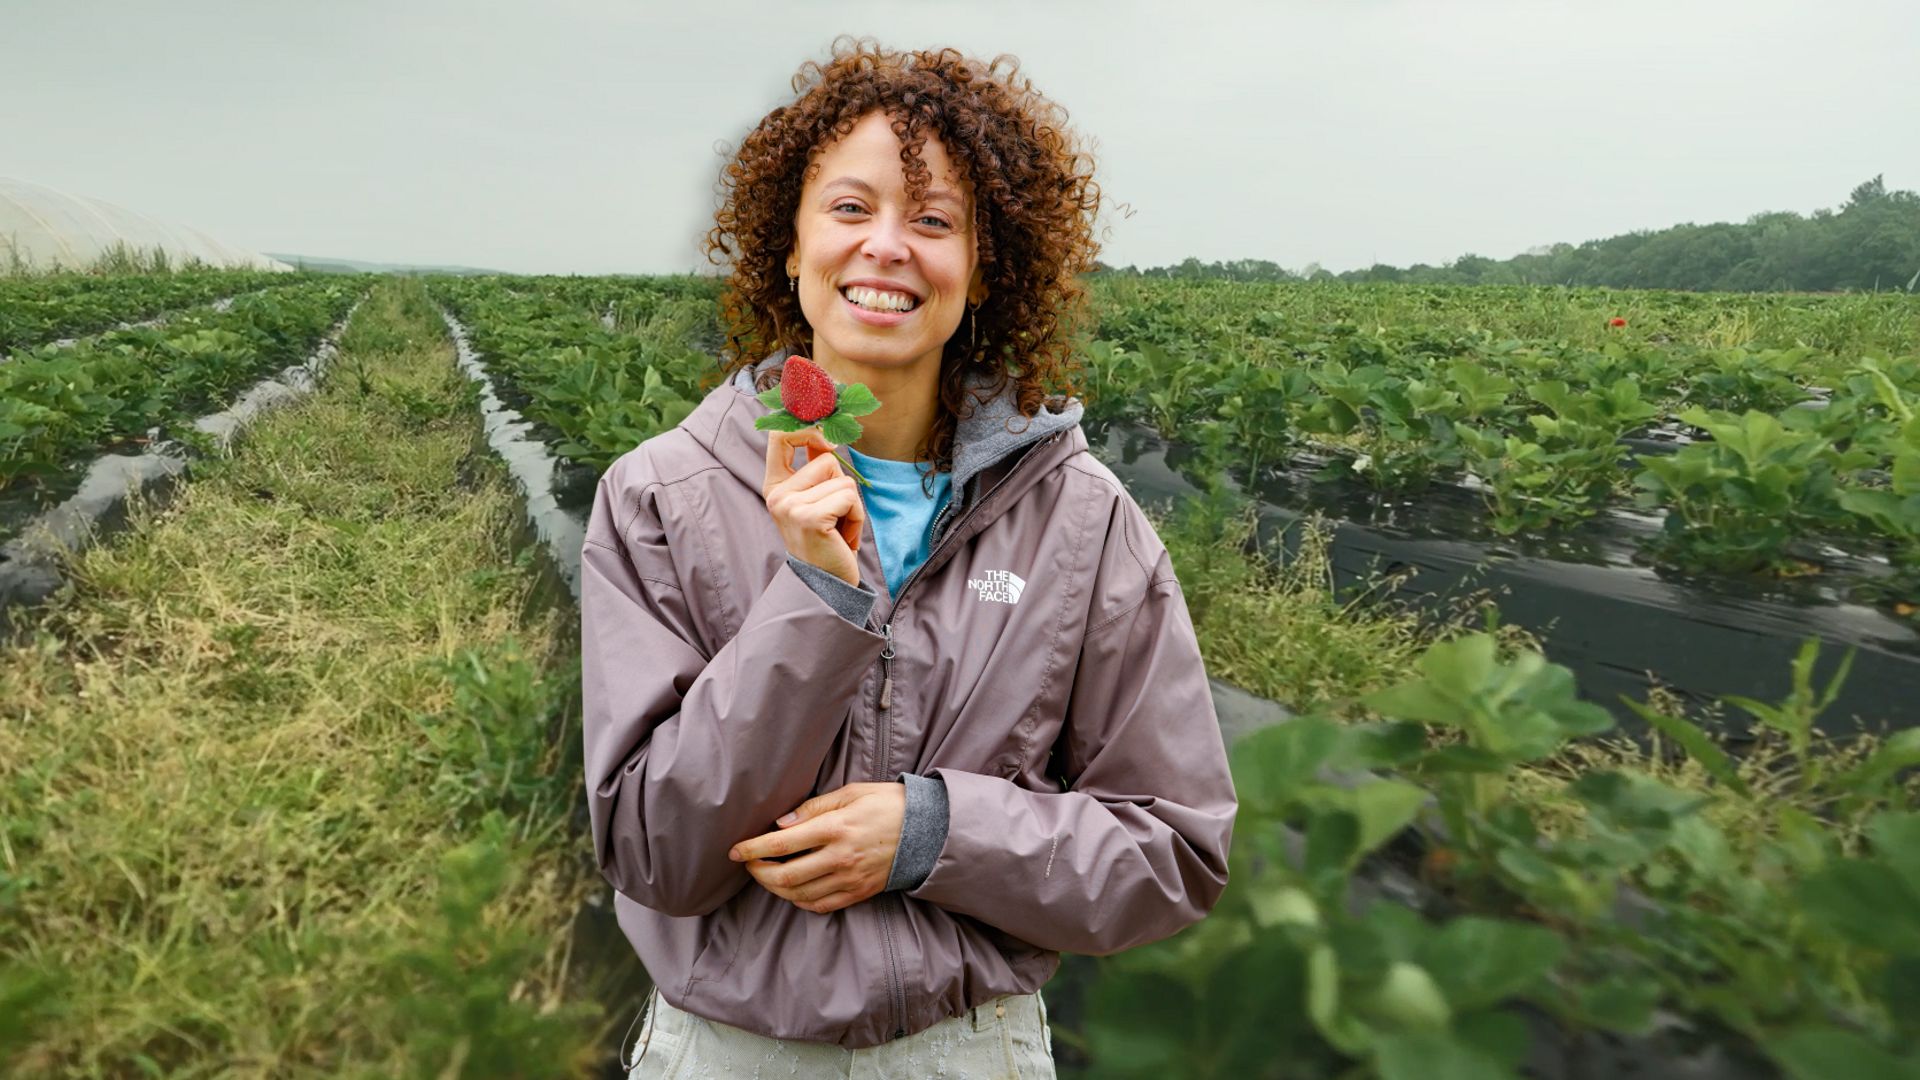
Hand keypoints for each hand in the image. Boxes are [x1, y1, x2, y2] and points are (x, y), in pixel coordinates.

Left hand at [729, 782, 904, 913]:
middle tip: (749, 864)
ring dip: (776, 889)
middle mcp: (840, 857)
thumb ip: (813, 808)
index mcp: (836, 828)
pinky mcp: (859, 893)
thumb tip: (781, 826)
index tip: (734, 851)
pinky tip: (794, 890)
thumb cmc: (887, 803)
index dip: (752, 849)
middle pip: (785, 877)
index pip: (781, 843)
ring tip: (768, 875)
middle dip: (758, 873)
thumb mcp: (851, 792)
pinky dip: (800, 901)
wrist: (928, 830)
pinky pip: (821, 906)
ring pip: (799, 896)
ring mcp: (850, 879)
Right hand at [763, 428, 863, 586]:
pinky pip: (849, 497)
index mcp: (774, 485)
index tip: (828, 440)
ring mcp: (790, 506)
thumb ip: (815, 466)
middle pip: (826, 458)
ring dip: (851, 505)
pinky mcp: (810, 518)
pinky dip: (856, 517)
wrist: (828, 584)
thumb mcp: (816, 499)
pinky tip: (843, 538)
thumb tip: (826, 431)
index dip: (808, 427)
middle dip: (842, 486)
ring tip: (838, 529)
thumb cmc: (826, 539)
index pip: (780, 434)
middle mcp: (777, 494)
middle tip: (834, 517)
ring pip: (842, 479)